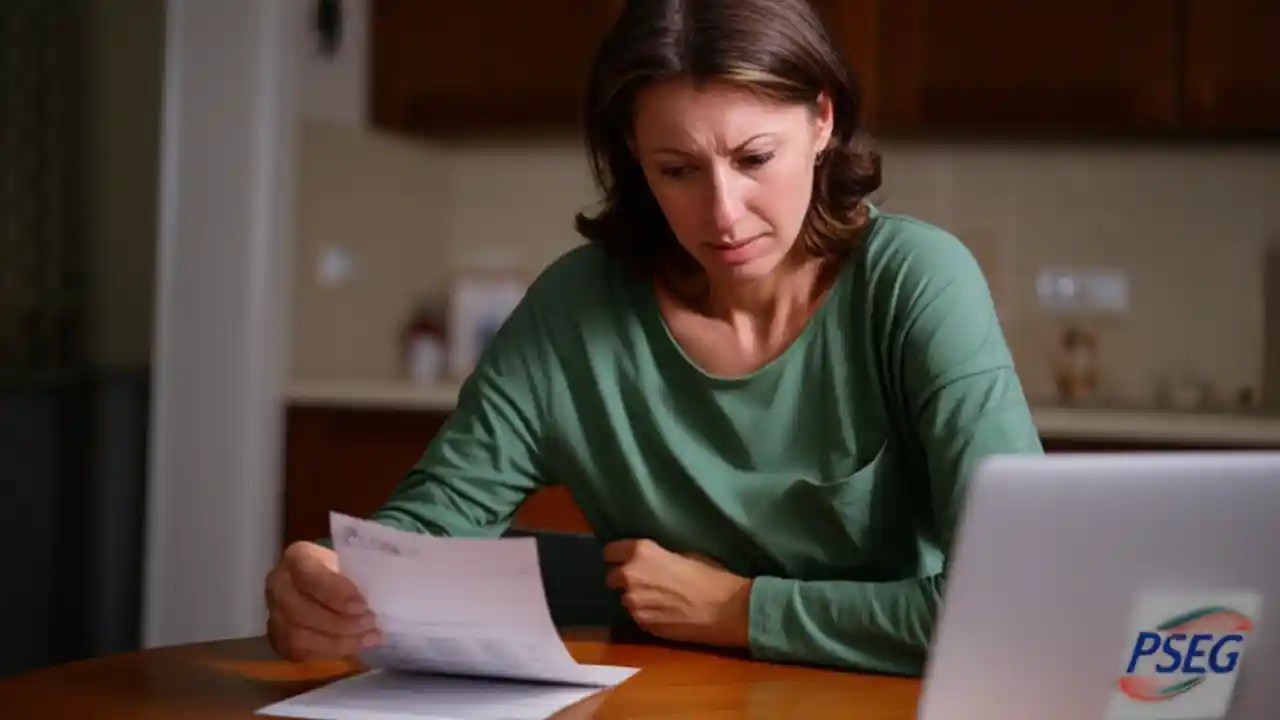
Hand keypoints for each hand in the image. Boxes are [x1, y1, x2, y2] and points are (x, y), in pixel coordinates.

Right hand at [265, 541, 380, 660]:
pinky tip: (353, 647)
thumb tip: (387, 593)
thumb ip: (362, 573)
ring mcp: (274, 613)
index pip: (309, 575)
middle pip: (300, 609)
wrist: (325, 585)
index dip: (335, 593)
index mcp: (298, 557)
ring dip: (338, 641)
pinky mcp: (278, 639)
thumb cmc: (344, 570)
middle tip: (370, 624)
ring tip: (368, 638)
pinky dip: (330, 652)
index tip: (362, 605)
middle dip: (340, 622)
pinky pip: (300, 652)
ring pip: (298, 635)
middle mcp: (278, 584)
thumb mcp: (352, 561)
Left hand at [603, 539, 751, 647]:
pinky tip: (664, 613)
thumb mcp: (682, 554)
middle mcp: (630, 576)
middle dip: (623, 578)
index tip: (624, 558)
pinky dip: (646, 613)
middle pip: (611, 576)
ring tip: (657, 599)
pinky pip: (637, 615)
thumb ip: (657, 558)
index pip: (610, 551)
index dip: (618, 555)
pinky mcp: (642, 624)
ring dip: (635, 597)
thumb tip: (649, 562)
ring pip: (625, 598)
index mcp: (641, 552)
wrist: (724, 609)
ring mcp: (633, 603)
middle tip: (643, 581)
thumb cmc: (710, 575)